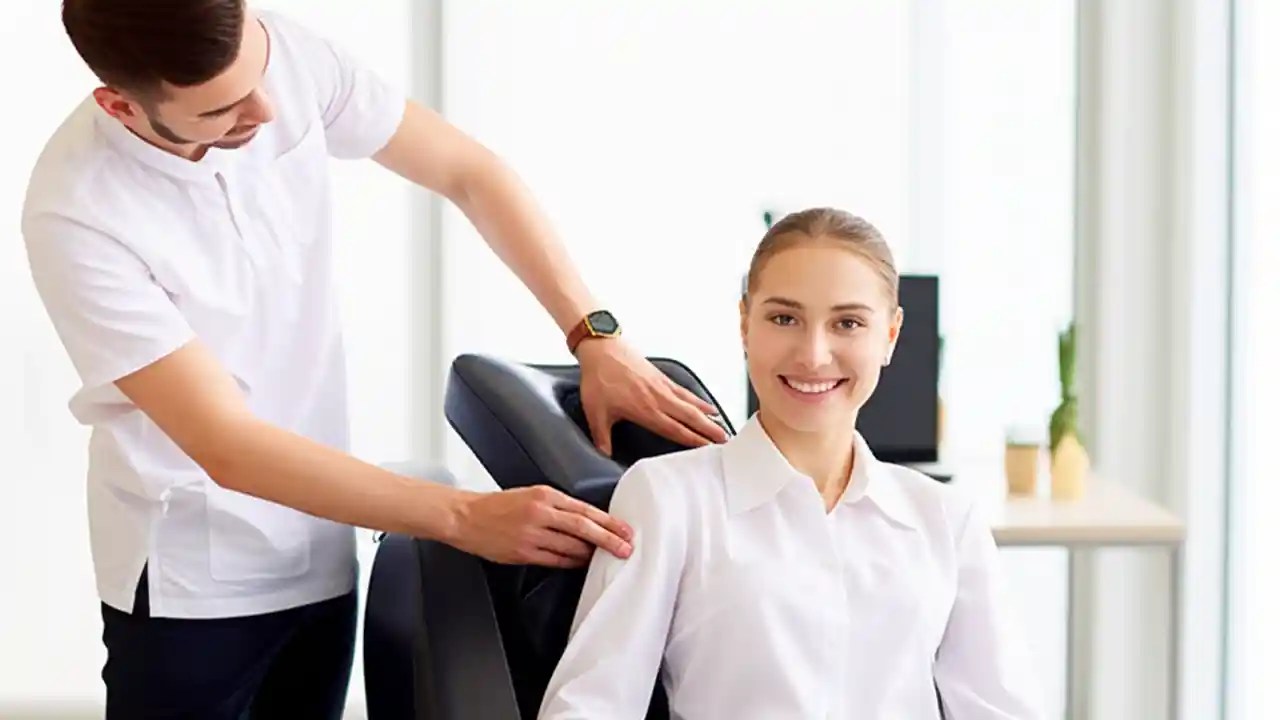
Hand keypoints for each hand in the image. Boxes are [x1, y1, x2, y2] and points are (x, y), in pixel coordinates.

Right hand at [448, 485, 633, 567]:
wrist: (465, 517)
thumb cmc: (497, 506)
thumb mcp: (530, 494)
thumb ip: (556, 505)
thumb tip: (583, 519)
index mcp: (544, 495)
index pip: (585, 509)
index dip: (608, 522)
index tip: (624, 530)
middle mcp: (540, 513)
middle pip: (583, 528)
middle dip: (609, 540)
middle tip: (625, 548)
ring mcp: (532, 535)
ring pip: (571, 547)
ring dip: (590, 554)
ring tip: (604, 557)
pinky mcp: (523, 553)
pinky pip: (555, 560)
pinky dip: (571, 563)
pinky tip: (580, 563)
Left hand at [575, 338, 729, 455]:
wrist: (602, 348)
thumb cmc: (598, 377)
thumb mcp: (595, 412)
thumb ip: (601, 436)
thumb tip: (605, 455)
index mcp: (645, 410)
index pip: (675, 430)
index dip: (693, 440)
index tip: (707, 449)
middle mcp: (658, 399)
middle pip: (690, 418)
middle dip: (709, 430)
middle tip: (725, 441)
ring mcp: (663, 387)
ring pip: (691, 405)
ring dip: (708, 418)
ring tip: (722, 428)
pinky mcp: (662, 377)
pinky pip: (685, 392)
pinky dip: (699, 401)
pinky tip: (707, 407)